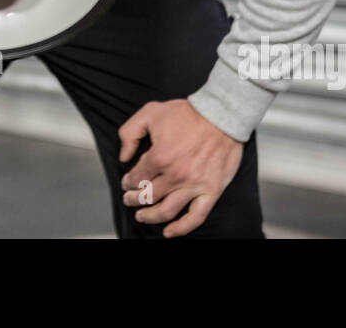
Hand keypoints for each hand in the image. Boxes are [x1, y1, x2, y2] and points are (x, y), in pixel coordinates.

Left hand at [118, 99, 243, 237]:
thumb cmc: (187, 113)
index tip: (127, 183)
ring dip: (150, 216)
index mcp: (159, 156)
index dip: (128, 182)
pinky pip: (196, 217)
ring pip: (166, 211)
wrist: (222, 114)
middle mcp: (175, 175)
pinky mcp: (211, 190)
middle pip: (147, 196)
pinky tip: (169, 232)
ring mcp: (194, 185)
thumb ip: (129, 132)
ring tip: (141, 216)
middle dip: (134, 199)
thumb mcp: (150, 112)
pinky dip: (181, 229)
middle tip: (130, 199)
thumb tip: (123, 156)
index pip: (136, 178)